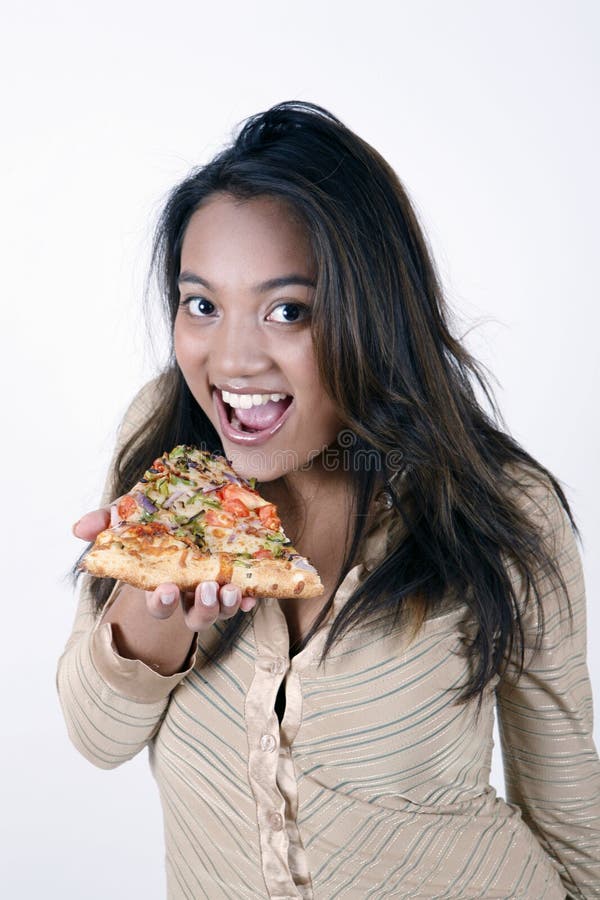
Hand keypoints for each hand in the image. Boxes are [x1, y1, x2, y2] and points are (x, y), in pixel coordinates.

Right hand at [72, 506, 257, 633]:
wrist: (190, 508)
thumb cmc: (154, 522)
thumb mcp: (128, 517)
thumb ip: (105, 521)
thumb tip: (79, 528)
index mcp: (162, 586)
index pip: (159, 605)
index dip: (162, 603)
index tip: (166, 590)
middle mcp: (190, 595)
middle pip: (196, 618)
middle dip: (202, 609)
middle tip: (205, 589)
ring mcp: (215, 591)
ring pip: (223, 611)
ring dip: (228, 606)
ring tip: (232, 589)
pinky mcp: (239, 581)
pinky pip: (248, 598)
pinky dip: (252, 599)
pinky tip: (254, 593)